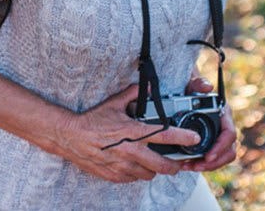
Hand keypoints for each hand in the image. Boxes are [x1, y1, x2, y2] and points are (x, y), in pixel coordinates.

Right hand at [45, 84, 202, 182]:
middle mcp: (131, 151)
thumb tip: (146, 87)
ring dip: (154, 170)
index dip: (184, 137)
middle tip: (177, 161)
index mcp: (134, 132)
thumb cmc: (92, 120)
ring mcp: (123, 166)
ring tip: (153, 163)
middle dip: (175, 165)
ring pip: (150, 175)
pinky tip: (134, 165)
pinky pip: (133, 179)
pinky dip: (137, 173)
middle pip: (164, 166)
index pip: (165, 135)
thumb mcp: (113, 104)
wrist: (69, 137)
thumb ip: (133, 94)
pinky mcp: (114, 176)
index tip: (195, 138)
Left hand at [180, 75, 238, 172]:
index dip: (221, 147)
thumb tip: (207, 87)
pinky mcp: (212, 144)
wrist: (188, 93)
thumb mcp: (194, 84)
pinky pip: (212, 158)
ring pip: (221, 157)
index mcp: (224, 115)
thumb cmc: (193, 88)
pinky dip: (202, 164)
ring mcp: (220, 137)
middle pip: (229, 151)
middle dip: (214, 162)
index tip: (208, 156)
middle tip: (197, 166)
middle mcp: (225, 127)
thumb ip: (199, 83)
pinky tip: (188, 165)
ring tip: (190, 167)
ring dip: (208, 166)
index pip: (229, 134)